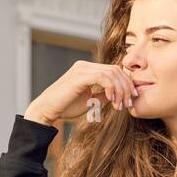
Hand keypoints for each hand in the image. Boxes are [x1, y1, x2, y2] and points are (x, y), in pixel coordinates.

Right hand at [25, 59, 139, 125]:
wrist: (46, 110)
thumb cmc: (65, 107)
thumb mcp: (90, 101)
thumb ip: (103, 95)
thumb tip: (118, 95)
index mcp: (87, 69)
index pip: (113, 70)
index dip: (125, 84)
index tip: (130, 99)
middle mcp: (85, 65)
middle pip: (115, 70)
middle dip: (126, 87)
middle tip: (128, 103)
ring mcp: (82, 69)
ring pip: (111, 73)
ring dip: (120, 90)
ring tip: (119, 105)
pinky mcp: (79, 76)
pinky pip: (103, 77)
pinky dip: (111, 88)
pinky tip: (112, 100)